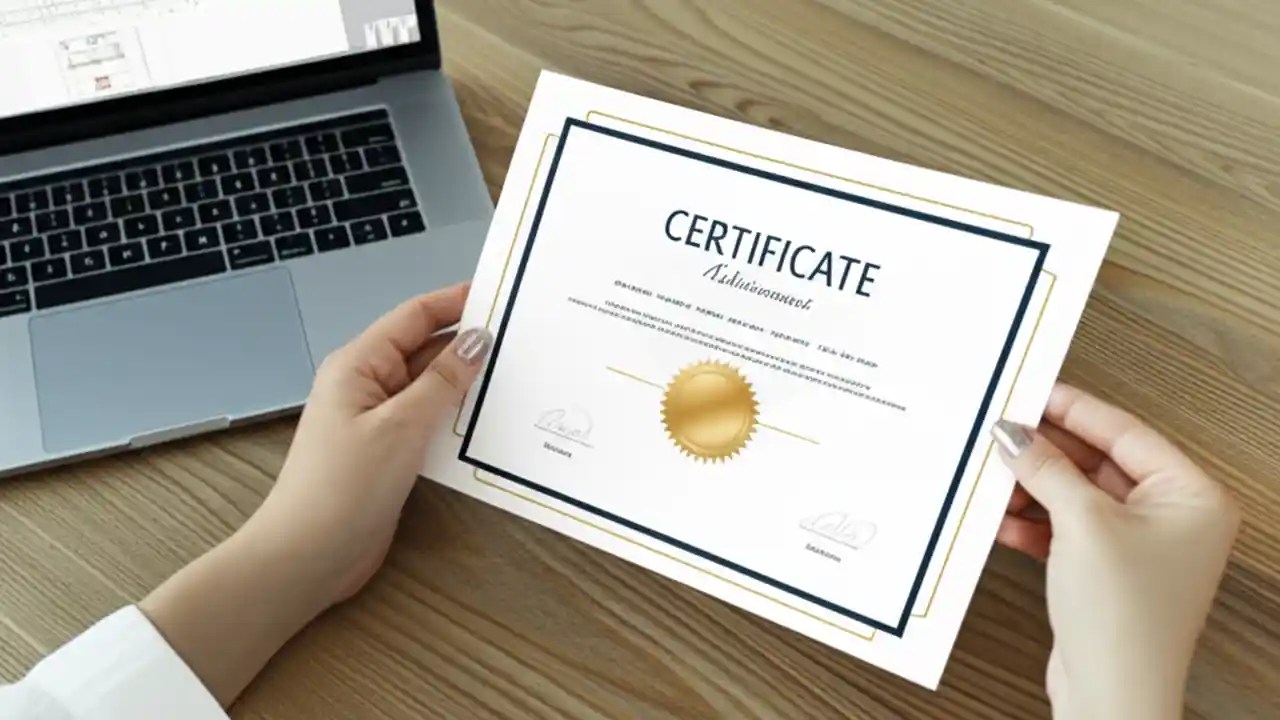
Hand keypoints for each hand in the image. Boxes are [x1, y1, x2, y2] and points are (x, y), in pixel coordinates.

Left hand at [141, 284, 491, 705]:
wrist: (307, 557)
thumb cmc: (341, 488)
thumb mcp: (400, 426)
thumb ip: (442, 381)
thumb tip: (475, 340)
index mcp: (359, 364)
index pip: (415, 316)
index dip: (457, 301)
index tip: (501, 294)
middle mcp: (367, 384)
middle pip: (425, 348)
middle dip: (469, 342)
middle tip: (522, 339)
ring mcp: (378, 419)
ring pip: (431, 386)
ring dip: (467, 382)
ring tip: (516, 376)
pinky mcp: (389, 452)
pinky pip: (429, 421)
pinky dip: (457, 417)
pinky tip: (490, 422)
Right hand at [993, 384, 1239, 719]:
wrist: (1112, 695)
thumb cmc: (1125, 620)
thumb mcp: (1082, 524)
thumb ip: (1047, 469)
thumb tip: (1017, 433)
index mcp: (1192, 496)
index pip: (1126, 433)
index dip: (1075, 410)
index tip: (1034, 392)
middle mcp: (1174, 517)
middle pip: (1099, 463)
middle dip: (1047, 453)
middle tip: (1004, 433)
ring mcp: (1141, 545)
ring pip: (1077, 495)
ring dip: (1034, 489)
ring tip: (995, 478)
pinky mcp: (1108, 570)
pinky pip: (1066, 527)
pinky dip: (1033, 522)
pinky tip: (1002, 519)